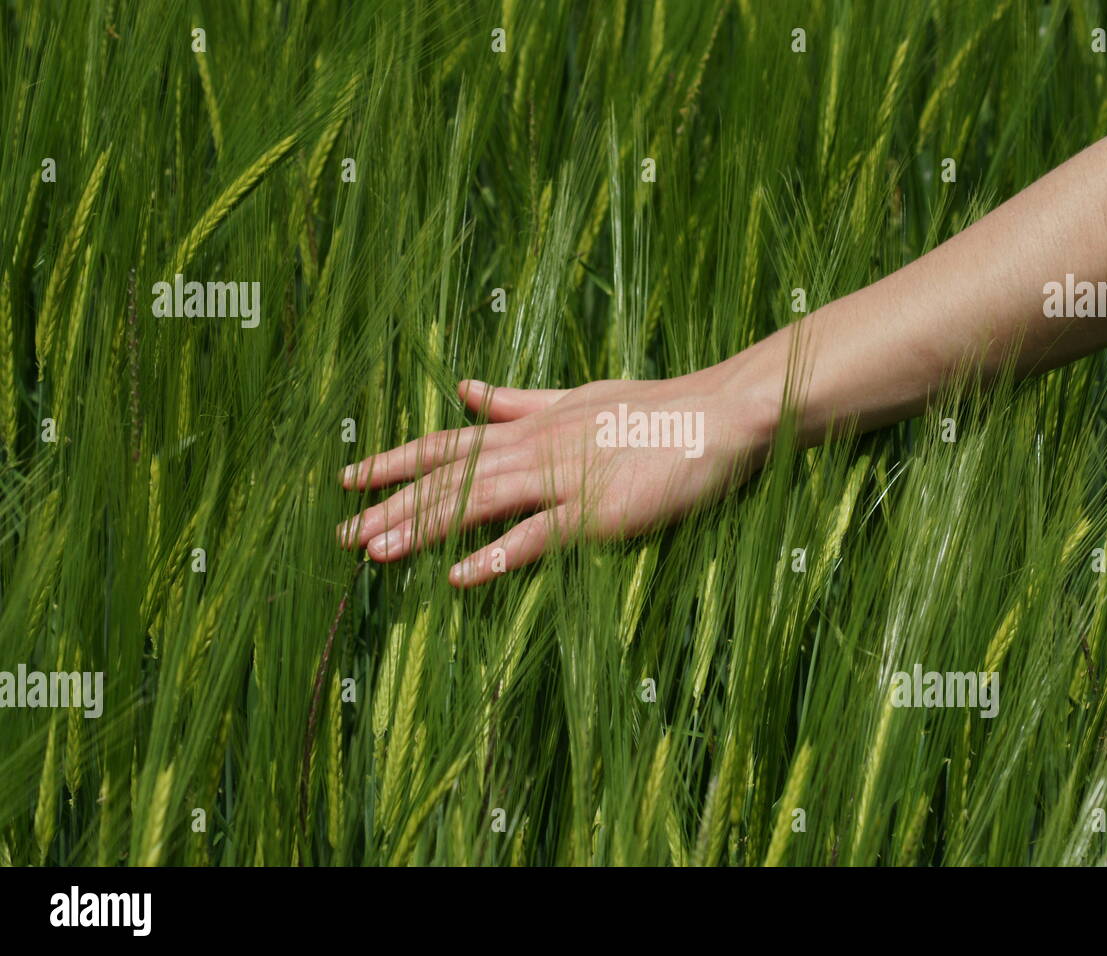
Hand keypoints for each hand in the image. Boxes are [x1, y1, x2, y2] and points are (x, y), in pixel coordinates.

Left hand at [336, 367, 776, 586]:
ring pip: (479, 504)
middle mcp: (536, 448)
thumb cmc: (654, 409)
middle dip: (392, 506)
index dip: (395, 461)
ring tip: (377, 553)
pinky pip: (538, 537)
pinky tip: (459, 576)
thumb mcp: (577, 396)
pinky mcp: (598, 512)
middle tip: (343, 534)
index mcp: (530, 424)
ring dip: (425, 528)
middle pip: (450, 478)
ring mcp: (565, 478)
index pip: (448, 442)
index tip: (348, 478)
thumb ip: (519, 399)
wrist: (718, 414)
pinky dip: (497, 556)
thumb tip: (466, 387)